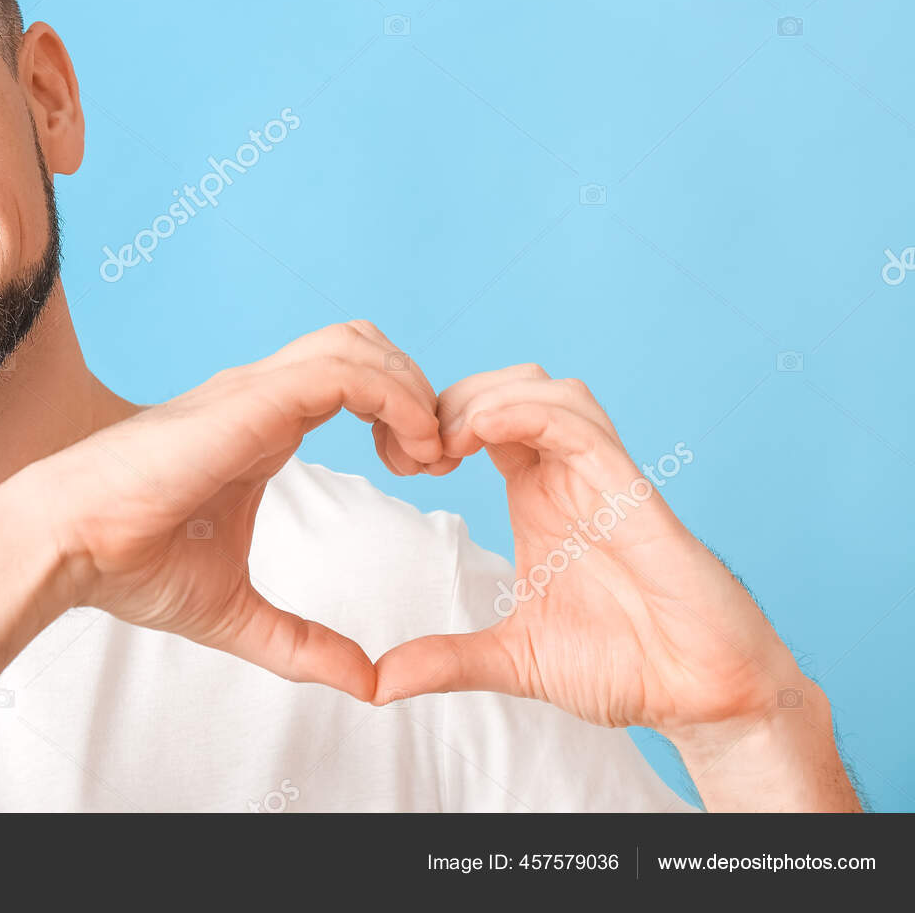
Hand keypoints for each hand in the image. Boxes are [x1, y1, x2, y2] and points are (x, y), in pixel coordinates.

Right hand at [0, 321, 445, 700]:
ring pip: (359, 344)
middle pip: (362, 344)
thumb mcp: (236, 614)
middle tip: (431, 461)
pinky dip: (392, 397)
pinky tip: (404, 451)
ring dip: (410, 390)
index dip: (399, 414)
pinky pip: (345, 370)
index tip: (420, 472)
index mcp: (257, 428)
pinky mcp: (251, 401)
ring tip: (425, 456)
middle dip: (413, 389)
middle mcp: (258, 397)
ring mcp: (252, 392)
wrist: (66, 547)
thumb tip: (366, 683)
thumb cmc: (127, 565)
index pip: (347, 381)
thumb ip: (303, 645)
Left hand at [373, 363, 804, 739]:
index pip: (481, 418)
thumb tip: (380, 684)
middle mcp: (569, 477)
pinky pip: (581, 428)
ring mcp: (603, 480)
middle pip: (508, 386)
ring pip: (547, 389)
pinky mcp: (633, 497)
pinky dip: (528, 414)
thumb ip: (448, 661)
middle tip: (413, 454)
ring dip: (486, 398)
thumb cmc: (626, 665)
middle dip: (449, 400)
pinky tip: (483, 434)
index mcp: (538, 496)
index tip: (396, 463)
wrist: (704, 697)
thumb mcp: (513, 659)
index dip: (433, 422)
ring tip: (445, 446)